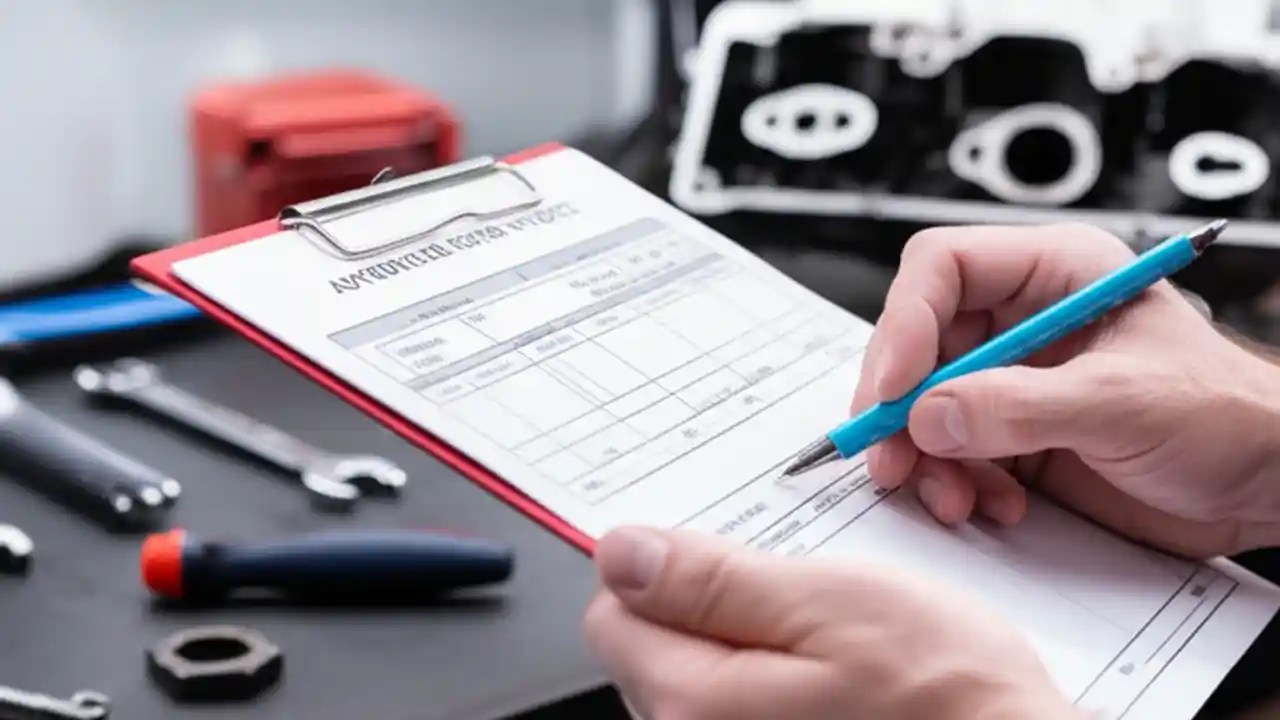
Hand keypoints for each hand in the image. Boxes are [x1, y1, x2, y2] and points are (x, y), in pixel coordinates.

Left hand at [584, 527, 1078, 719]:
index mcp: (696, 702)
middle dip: (706, 608)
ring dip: (744, 644)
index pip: (610, 614)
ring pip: (694, 678)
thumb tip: (621, 553)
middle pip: (649, 650)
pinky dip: (768, 682)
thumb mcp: (828, 601)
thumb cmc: (945, 696)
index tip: (723, 560)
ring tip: (825, 645)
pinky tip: (830, 679)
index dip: (661, 570)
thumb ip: (710, 580)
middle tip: (797, 602)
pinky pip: (736, 709)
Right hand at [855, 223, 1279, 557]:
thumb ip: (1018, 407)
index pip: (942, 270)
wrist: (1266, 485)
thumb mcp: (1120, 401)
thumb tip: (927, 416)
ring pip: (926, 406)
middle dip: (901, 407)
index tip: (891, 390)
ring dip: (925, 457)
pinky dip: (957, 484)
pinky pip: (952, 454)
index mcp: (1052, 273)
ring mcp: (1015, 382)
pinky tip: (992, 505)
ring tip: (950, 496)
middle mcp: (1023, 321)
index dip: (905, 324)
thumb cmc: (1227, 415)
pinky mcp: (1015, 437)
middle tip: (891, 457)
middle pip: (919, 344)